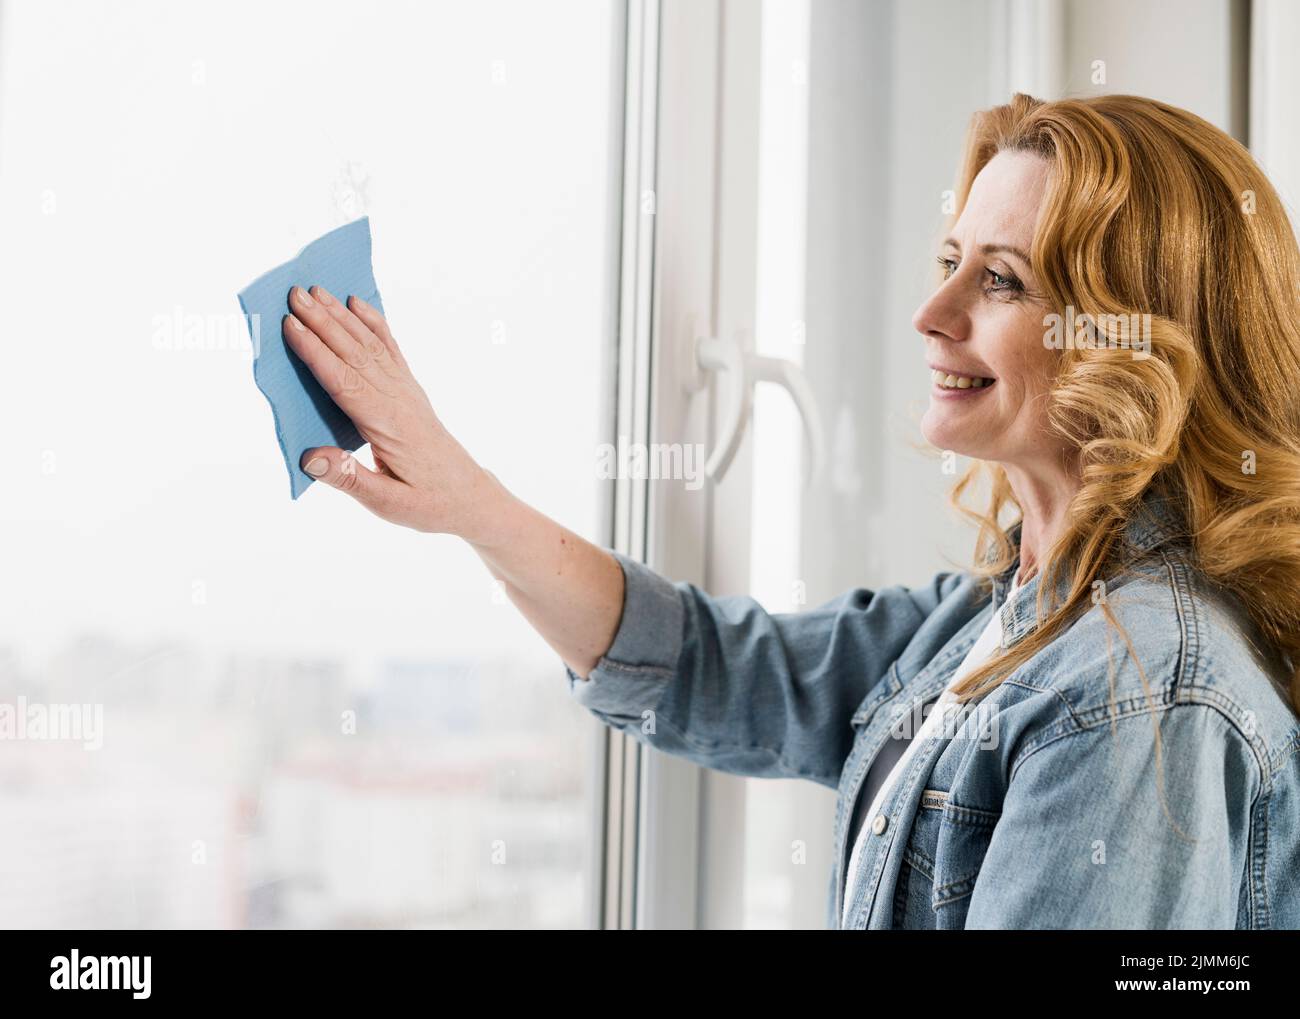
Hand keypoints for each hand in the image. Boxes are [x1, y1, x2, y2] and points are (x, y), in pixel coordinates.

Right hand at [282, 285, 498, 537]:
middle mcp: (398, 400)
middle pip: (354, 354)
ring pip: (370, 346)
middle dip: (322, 322)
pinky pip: (390, 349)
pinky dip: (374, 324)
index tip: (290, 326)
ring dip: (341, 317)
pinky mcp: (410, 390)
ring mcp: (406, 391)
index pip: (345, 382)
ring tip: (316, 291)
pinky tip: (358, 305)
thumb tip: (309, 457)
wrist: (469, 496)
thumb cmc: (427, 502)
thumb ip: (349, 478)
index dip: (316, 353)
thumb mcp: (387, 503)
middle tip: (293, 293)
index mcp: (388, 425)